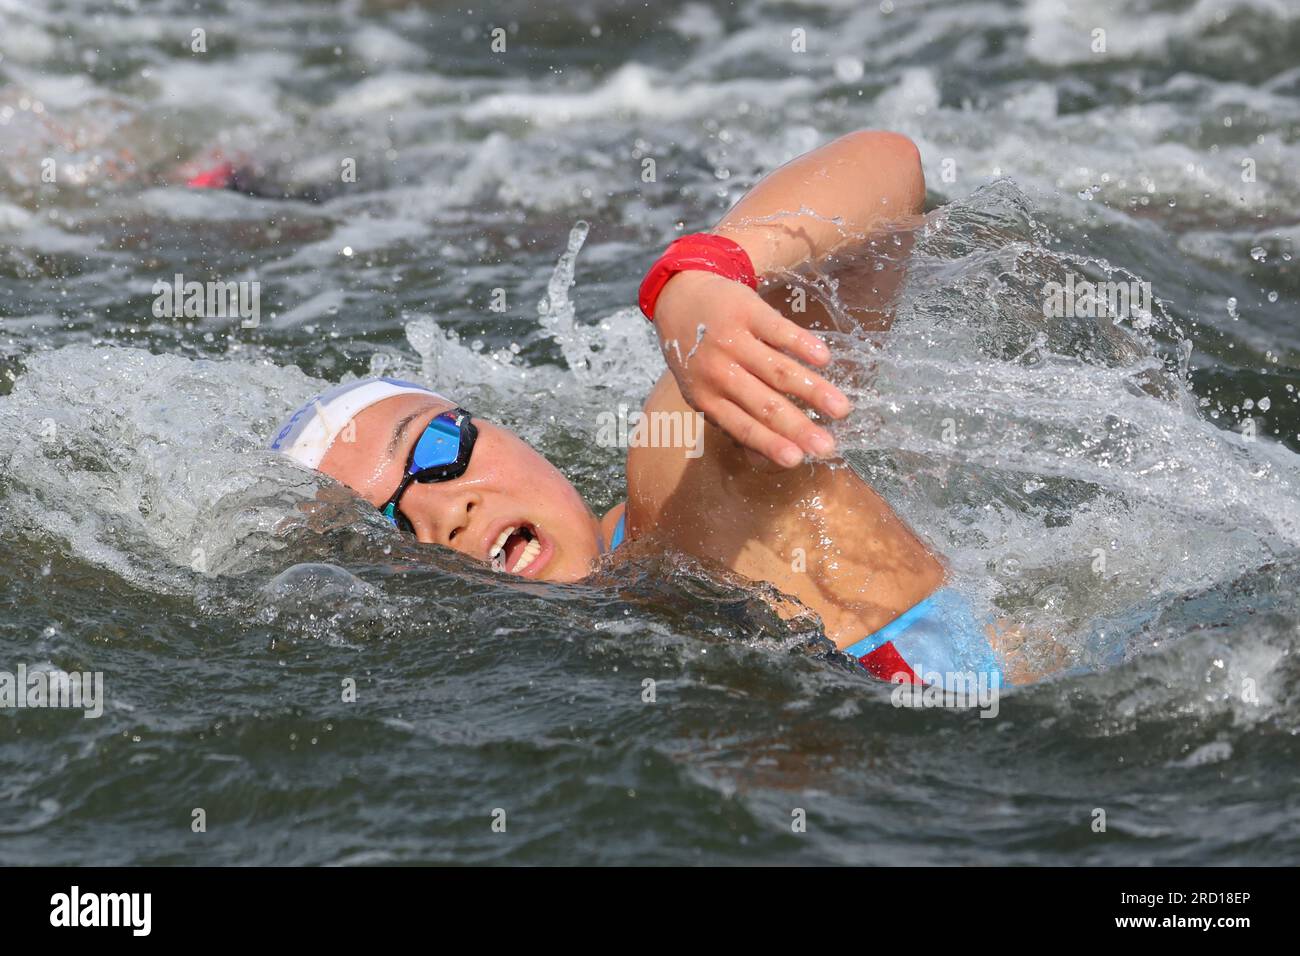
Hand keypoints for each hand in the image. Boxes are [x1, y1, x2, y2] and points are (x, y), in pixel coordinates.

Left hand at [652, 270, 851, 467]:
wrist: (680, 298)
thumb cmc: (697, 354)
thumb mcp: (702, 391)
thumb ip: (730, 421)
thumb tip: (762, 459)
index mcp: (706, 398)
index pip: (742, 426)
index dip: (770, 443)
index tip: (797, 459)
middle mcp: (718, 372)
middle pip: (765, 404)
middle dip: (798, 427)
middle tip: (827, 445)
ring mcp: (732, 341)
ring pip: (777, 371)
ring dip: (813, 390)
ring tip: (841, 409)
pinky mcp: (746, 312)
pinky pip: (779, 331)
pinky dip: (802, 345)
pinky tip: (824, 360)